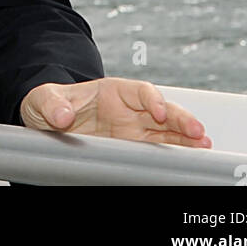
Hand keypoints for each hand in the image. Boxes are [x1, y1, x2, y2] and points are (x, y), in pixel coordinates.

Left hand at [20, 77, 211, 146]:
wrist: (46, 120)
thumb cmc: (49, 103)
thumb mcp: (43, 99)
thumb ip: (52, 103)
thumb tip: (61, 115)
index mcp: (111, 91)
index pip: (140, 91)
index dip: (152, 99)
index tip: (158, 112)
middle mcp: (128, 109)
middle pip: (161, 110)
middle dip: (180, 118)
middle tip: (197, 131)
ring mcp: (133, 129)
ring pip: (166, 130)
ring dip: (185, 136)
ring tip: (203, 146)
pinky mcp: (131, 148)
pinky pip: (158, 148)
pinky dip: (175, 150)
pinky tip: (190, 155)